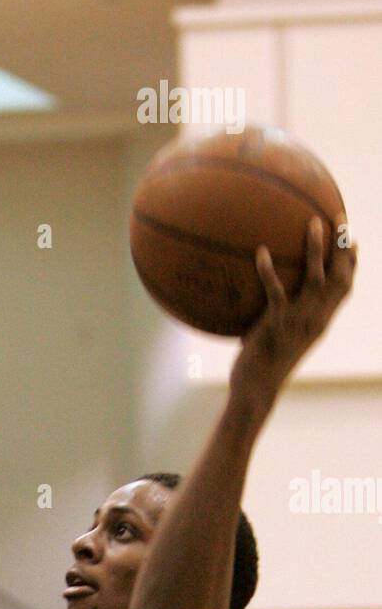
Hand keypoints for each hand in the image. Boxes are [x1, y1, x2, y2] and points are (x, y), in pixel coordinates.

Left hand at [231, 217, 355, 395]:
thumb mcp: (282, 339)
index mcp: (321, 322)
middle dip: (342, 247)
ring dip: (317, 249)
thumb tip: (271, 300)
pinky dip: (268, 270)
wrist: (256, 390)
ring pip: (315, 279)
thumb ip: (285, 318)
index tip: (353, 239)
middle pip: (339, 278)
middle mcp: (316, 320)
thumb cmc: (263, 365)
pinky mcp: (278, 325)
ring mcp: (299, 322)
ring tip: (314, 223)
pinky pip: (275, 292)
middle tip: (340, 218)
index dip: (351, 264)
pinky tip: (260, 251)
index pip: (345, 290)